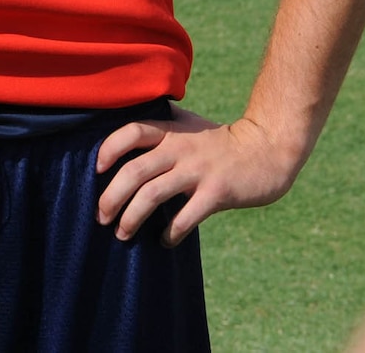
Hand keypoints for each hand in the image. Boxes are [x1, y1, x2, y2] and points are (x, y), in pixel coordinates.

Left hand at [95, 105, 303, 245]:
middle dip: (111, 197)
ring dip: (132, 218)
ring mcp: (198, 171)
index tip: (96, 170)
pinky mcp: (217, 192)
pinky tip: (164, 240)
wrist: (268, 149)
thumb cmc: (222, 140)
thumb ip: (162, 128)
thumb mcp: (189, 124)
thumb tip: (124, 137)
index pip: (131, 132)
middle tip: (101, 217)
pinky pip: (186, 217)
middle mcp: (180, 149)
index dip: (109, 149)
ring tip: (122, 233)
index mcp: (170, 132)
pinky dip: (170, 232)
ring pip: (152, 195)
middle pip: (134, 171)